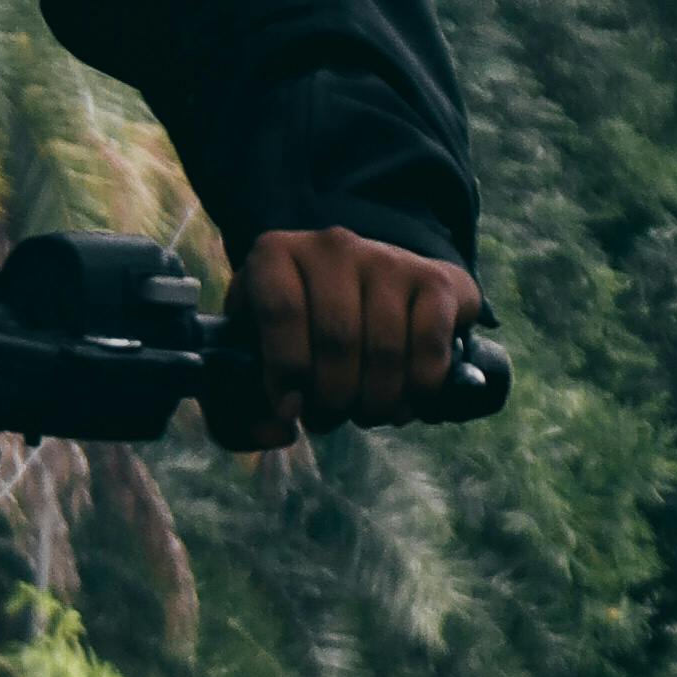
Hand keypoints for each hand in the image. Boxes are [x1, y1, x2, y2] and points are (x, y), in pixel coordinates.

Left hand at [226, 225, 484, 442]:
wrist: (372, 294)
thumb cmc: (300, 334)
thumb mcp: (255, 355)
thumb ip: (241, 403)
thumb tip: (279, 429)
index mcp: (276, 256)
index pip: (281, 310)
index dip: (286, 370)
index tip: (290, 409)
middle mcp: (332, 246)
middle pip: (337, 338)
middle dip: (332, 398)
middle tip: (328, 418)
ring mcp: (387, 258)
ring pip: (384, 348)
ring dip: (374, 402)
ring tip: (364, 414)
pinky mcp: (435, 279)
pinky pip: (428, 346)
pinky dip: (418, 389)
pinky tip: (403, 404)